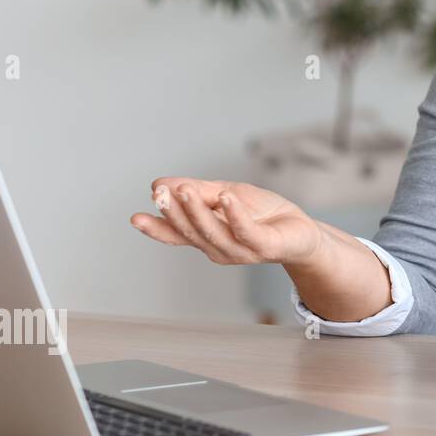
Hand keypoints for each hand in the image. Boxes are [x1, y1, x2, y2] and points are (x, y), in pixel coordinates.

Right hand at [130, 177, 323, 266]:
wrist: (301, 231)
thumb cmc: (264, 214)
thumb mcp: (226, 194)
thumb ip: (197, 190)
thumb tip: (159, 183)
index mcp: (206, 236)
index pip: (176, 234)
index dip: (156, 228)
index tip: (135, 218)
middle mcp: (218, 248)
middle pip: (191, 231)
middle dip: (174, 212)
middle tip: (160, 193)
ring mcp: (240, 251)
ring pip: (213, 232)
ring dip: (198, 211)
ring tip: (186, 189)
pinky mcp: (263, 247)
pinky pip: (246, 232)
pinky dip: (235, 215)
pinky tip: (226, 198)